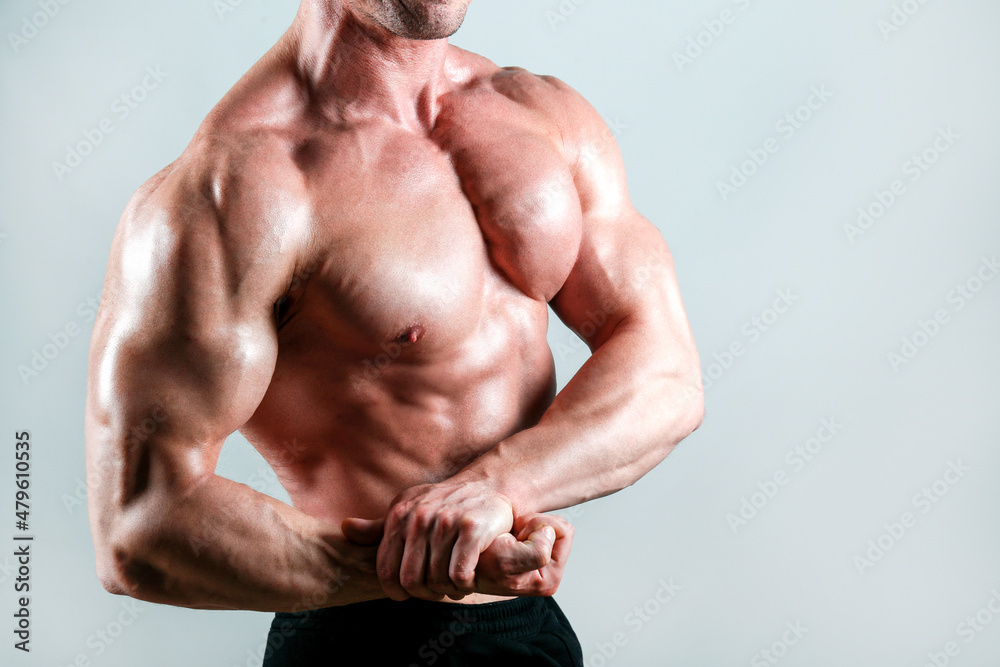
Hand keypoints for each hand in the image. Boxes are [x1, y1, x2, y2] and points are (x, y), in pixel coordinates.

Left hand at [342, 481, 571, 600]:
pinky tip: (469, 578)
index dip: (397, 591)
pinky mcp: (472, 529)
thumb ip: (378, 527)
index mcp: (399, 515)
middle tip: (437, 591)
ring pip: (437, 581)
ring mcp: (446, 522)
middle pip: (411, 581)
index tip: (410, 593)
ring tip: (455, 584)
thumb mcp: (408, 509)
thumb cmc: (444, 504)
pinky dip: (464, 585)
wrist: (489, 486)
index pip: (387, 571)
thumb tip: (344, 529)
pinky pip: (459, 575)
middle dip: (425, 594)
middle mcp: (419, 517)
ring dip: (448, 591)